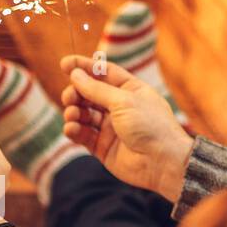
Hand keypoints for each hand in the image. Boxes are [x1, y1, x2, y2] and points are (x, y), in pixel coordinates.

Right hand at [59, 55, 194, 200]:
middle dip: (76, 93)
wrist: (162, 162)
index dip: (84, 67)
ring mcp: (110, 128)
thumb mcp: (123, 100)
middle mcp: (119, 107)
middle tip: (69, 97)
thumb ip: (96, 89)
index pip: (103, 73)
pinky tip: (71, 128)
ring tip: (72, 114)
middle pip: (89, 94)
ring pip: (84, 115)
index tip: (64, 64)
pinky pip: (83, 135)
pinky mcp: (102, 147)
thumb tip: (75, 74)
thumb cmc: (150, 126)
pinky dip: (74, 130)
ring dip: (74, 112)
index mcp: (130, 90)